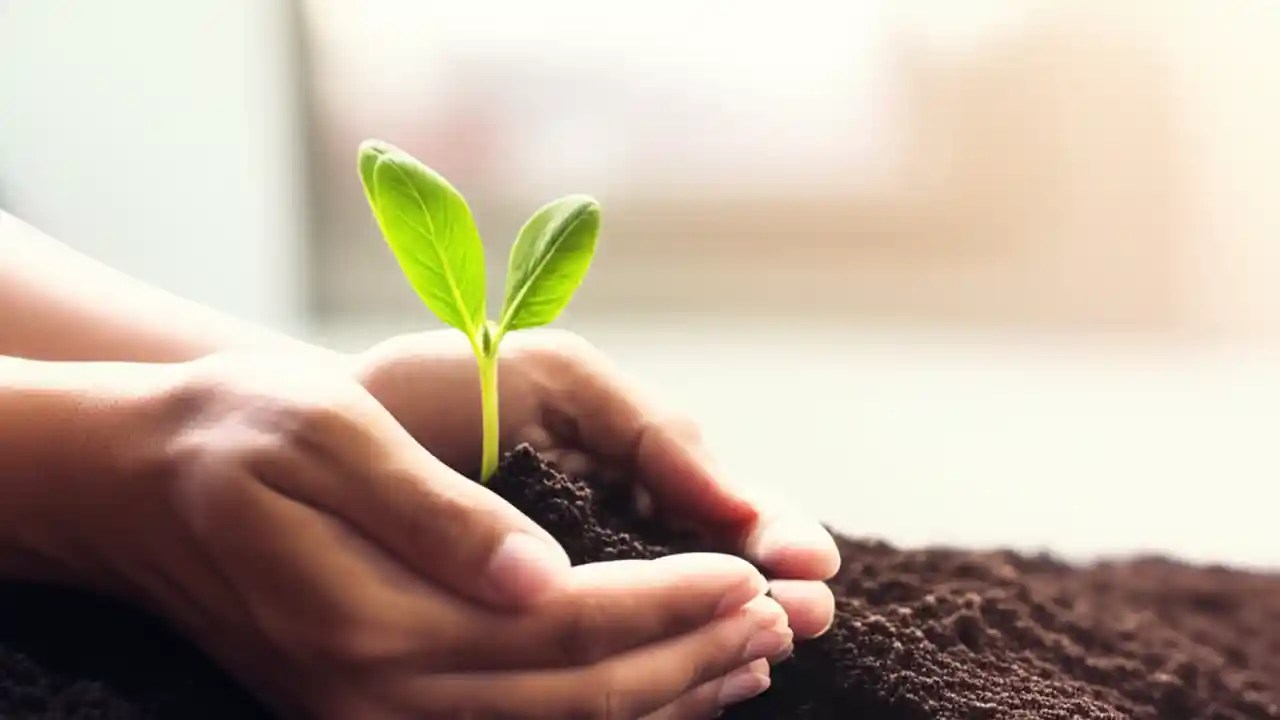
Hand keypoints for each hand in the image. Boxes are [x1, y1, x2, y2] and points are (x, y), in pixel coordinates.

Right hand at [47, 352, 786, 717]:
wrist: (143, 488)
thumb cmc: (238, 436)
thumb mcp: (329, 437)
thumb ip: (438, 515)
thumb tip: (544, 578)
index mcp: (374, 618)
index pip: (564, 628)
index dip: (669, 606)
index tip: (749, 576)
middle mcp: (378, 692)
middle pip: (577, 696)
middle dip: (691, 657)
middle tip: (781, 619)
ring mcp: (374, 717)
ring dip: (666, 696)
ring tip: (751, 658)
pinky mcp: (374, 713)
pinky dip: (608, 712)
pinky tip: (665, 686)